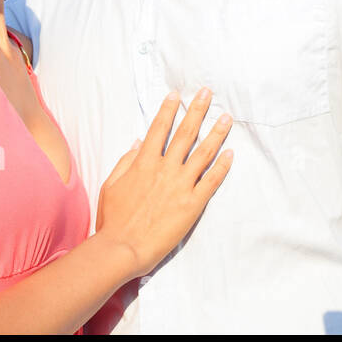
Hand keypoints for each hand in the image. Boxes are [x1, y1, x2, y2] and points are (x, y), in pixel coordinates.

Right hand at [94, 88, 232, 278]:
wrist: (122, 248)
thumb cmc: (113, 219)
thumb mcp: (111, 185)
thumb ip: (125, 161)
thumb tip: (138, 142)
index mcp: (143, 162)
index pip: (159, 128)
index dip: (168, 109)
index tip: (177, 94)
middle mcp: (165, 168)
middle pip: (185, 133)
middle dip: (197, 110)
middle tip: (208, 93)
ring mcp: (181, 185)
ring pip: (203, 152)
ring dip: (216, 132)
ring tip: (226, 118)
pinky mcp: (192, 204)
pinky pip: (212, 180)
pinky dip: (222, 166)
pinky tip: (231, 153)